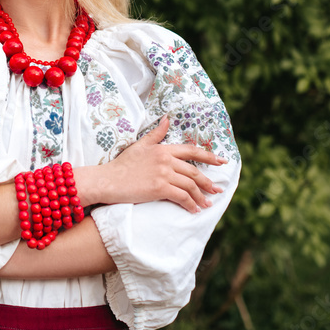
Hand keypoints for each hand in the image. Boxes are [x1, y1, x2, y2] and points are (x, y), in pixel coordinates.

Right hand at [76, 115, 226, 212]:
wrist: (108, 180)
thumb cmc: (122, 165)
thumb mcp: (140, 145)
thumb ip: (156, 134)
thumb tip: (166, 119)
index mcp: (163, 149)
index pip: (191, 151)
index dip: (208, 156)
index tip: (221, 162)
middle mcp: (166, 160)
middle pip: (194, 171)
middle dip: (207, 182)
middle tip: (217, 190)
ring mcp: (163, 174)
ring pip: (190, 186)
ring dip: (200, 197)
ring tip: (206, 204)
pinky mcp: (159, 189)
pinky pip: (181, 197)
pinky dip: (190, 204)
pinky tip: (193, 210)